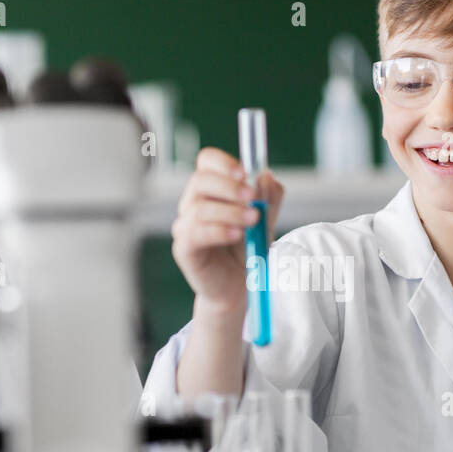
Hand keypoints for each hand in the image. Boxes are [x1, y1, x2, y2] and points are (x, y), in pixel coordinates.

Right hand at [171, 147, 284, 316]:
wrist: (241, 289)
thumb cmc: (249, 252)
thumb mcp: (266, 222)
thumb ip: (269, 199)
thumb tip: (267, 176)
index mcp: (212, 190)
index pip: (207, 162)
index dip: (224, 163)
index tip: (246, 172)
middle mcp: (194, 204)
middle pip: (200, 180)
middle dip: (229, 186)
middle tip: (253, 198)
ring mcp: (186, 226)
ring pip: (199, 207)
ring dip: (230, 211)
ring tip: (253, 221)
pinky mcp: (184, 249)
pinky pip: (195, 233)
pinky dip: (218, 230)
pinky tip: (236, 235)